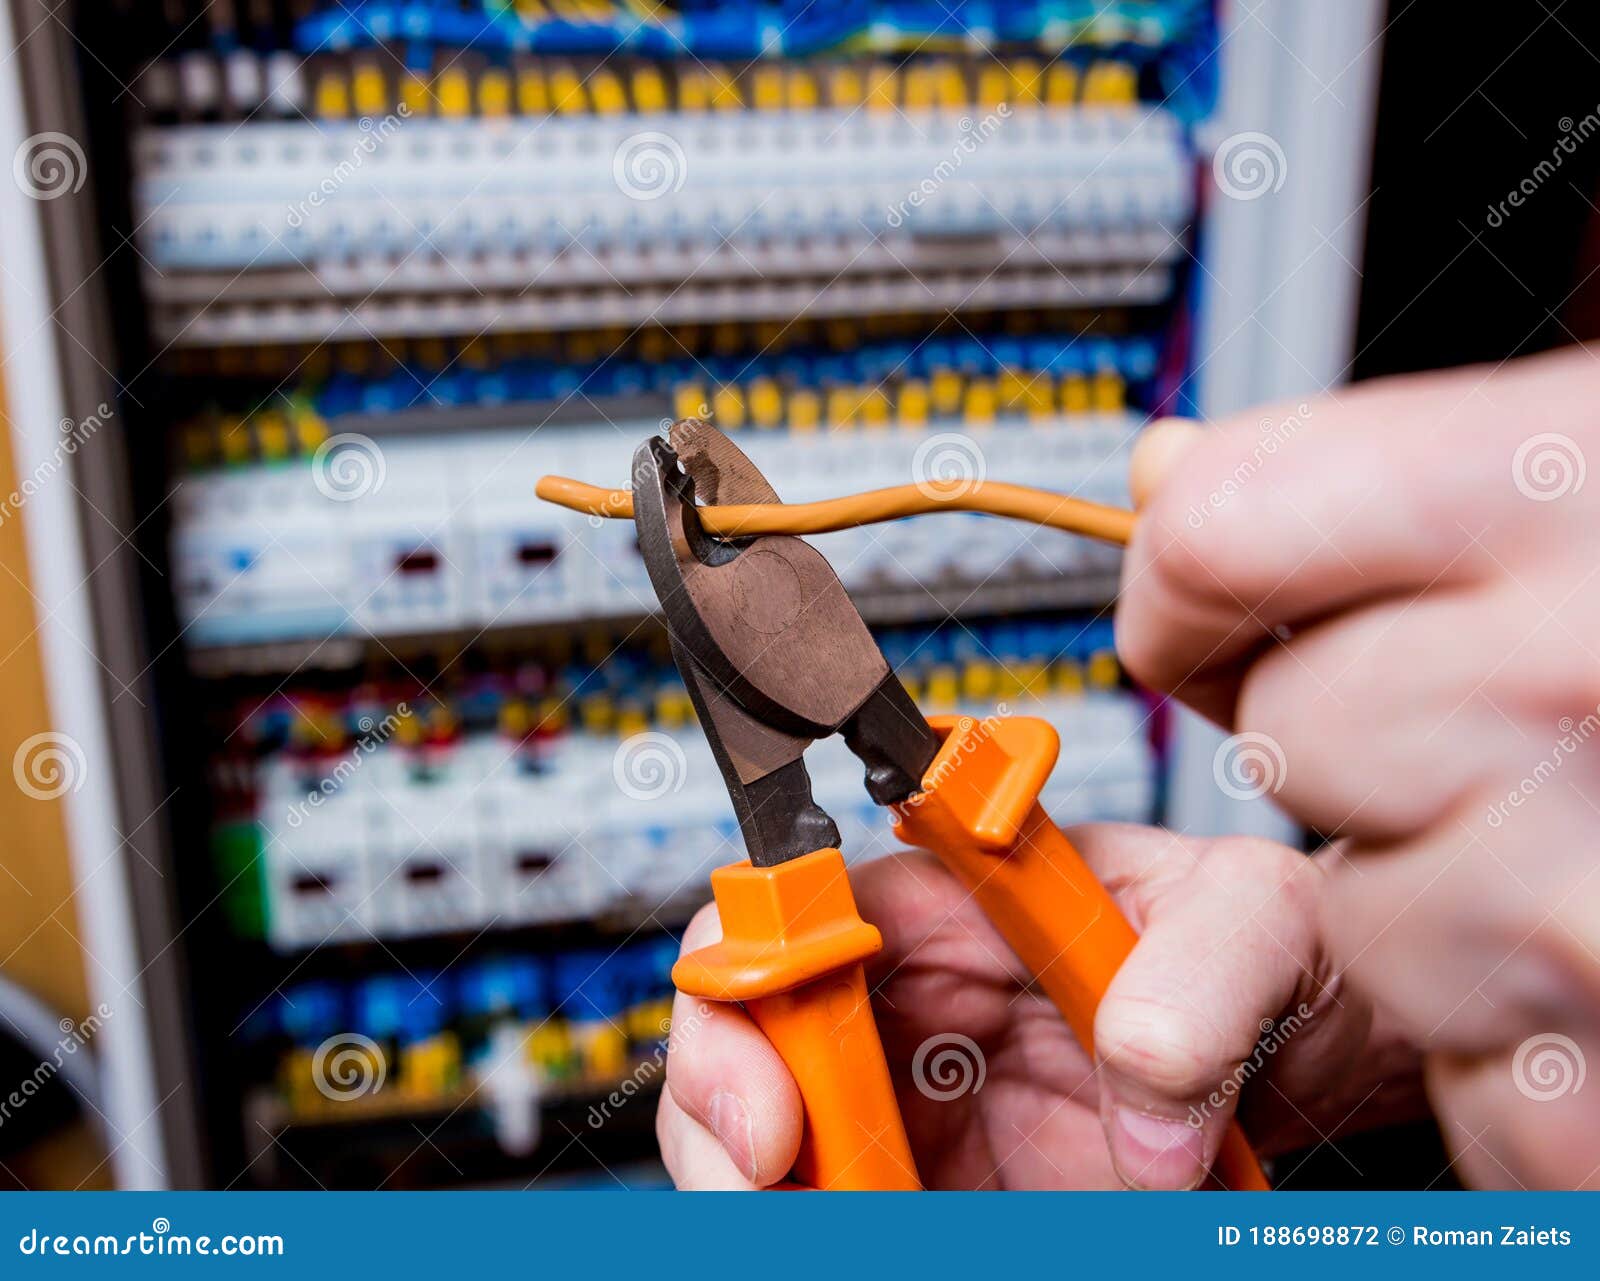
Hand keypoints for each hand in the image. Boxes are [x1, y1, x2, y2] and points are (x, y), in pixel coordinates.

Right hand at [657, 824, 1385, 1189]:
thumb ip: (1203, 975)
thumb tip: (1137, 1077)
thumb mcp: (1262, 919)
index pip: (794, 916)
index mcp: (947, 905)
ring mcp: (913, 1105)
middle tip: (776, 1193)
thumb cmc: (1260, 953)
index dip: (750, 986)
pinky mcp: (941, 1187)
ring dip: (785, 1198)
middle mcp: (905, 1002)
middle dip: (725, 1123)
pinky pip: (850, 1205)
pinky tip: (896, 1235)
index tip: (779, 1099)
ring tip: (871, 1224)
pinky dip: (846, 1225)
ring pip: (775, 1151)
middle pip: (744, 1040)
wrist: (1303, 1059)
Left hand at [1118, 346, 1599, 1187]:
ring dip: (1443, 901)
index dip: (1190, 580)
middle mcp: (1585, 681)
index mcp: (1578, 486)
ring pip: (1361, 915)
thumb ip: (1387, 473)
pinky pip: (1470, 1063)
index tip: (1209, 610)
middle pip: (1292, 733)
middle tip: (1499, 729)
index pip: (1218, 529)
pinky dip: (1521, 1040)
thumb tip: (1170, 473)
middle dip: (1357, 745)